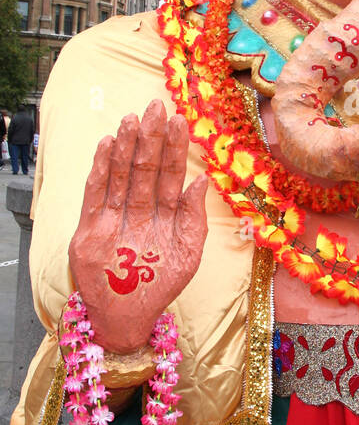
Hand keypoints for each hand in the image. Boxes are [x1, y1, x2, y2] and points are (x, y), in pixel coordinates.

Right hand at [68, 99, 207, 352]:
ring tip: (131, 119)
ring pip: (121, 175)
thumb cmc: (162, 286)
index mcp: (166, 215)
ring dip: (125, 146)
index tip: (179, 119)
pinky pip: (96, 194)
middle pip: (145, 168)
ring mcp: (114, 218)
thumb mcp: (189, 254)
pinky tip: (106, 145)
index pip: (171, 174)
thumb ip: (194, 217)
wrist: (129, 318)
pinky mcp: (90, 229)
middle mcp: (140, 211)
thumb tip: (201, 179)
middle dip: (151, 138)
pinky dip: (100, 170)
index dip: (175, 148)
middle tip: (155, 106)